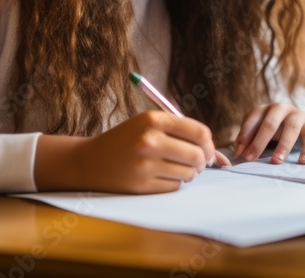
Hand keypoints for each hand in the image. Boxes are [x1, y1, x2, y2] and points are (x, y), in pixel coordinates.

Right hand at [35, 111, 220, 193]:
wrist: (90, 161)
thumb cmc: (126, 140)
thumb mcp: (148, 123)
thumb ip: (179, 130)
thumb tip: (214, 151)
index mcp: (153, 119)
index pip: (198, 132)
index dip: (209, 143)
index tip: (208, 150)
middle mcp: (149, 140)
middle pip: (197, 155)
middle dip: (203, 161)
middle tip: (199, 163)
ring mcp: (145, 164)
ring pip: (188, 173)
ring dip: (188, 173)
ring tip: (176, 168)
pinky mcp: (141, 185)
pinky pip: (174, 187)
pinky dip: (173, 183)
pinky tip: (160, 176)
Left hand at [232, 103, 304, 164]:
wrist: (290, 118)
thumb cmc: (269, 127)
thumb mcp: (255, 128)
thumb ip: (245, 139)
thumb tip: (240, 152)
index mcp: (270, 108)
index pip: (257, 119)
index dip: (249, 137)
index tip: (245, 156)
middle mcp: (289, 110)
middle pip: (284, 125)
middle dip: (279, 144)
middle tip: (274, 161)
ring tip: (302, 162)